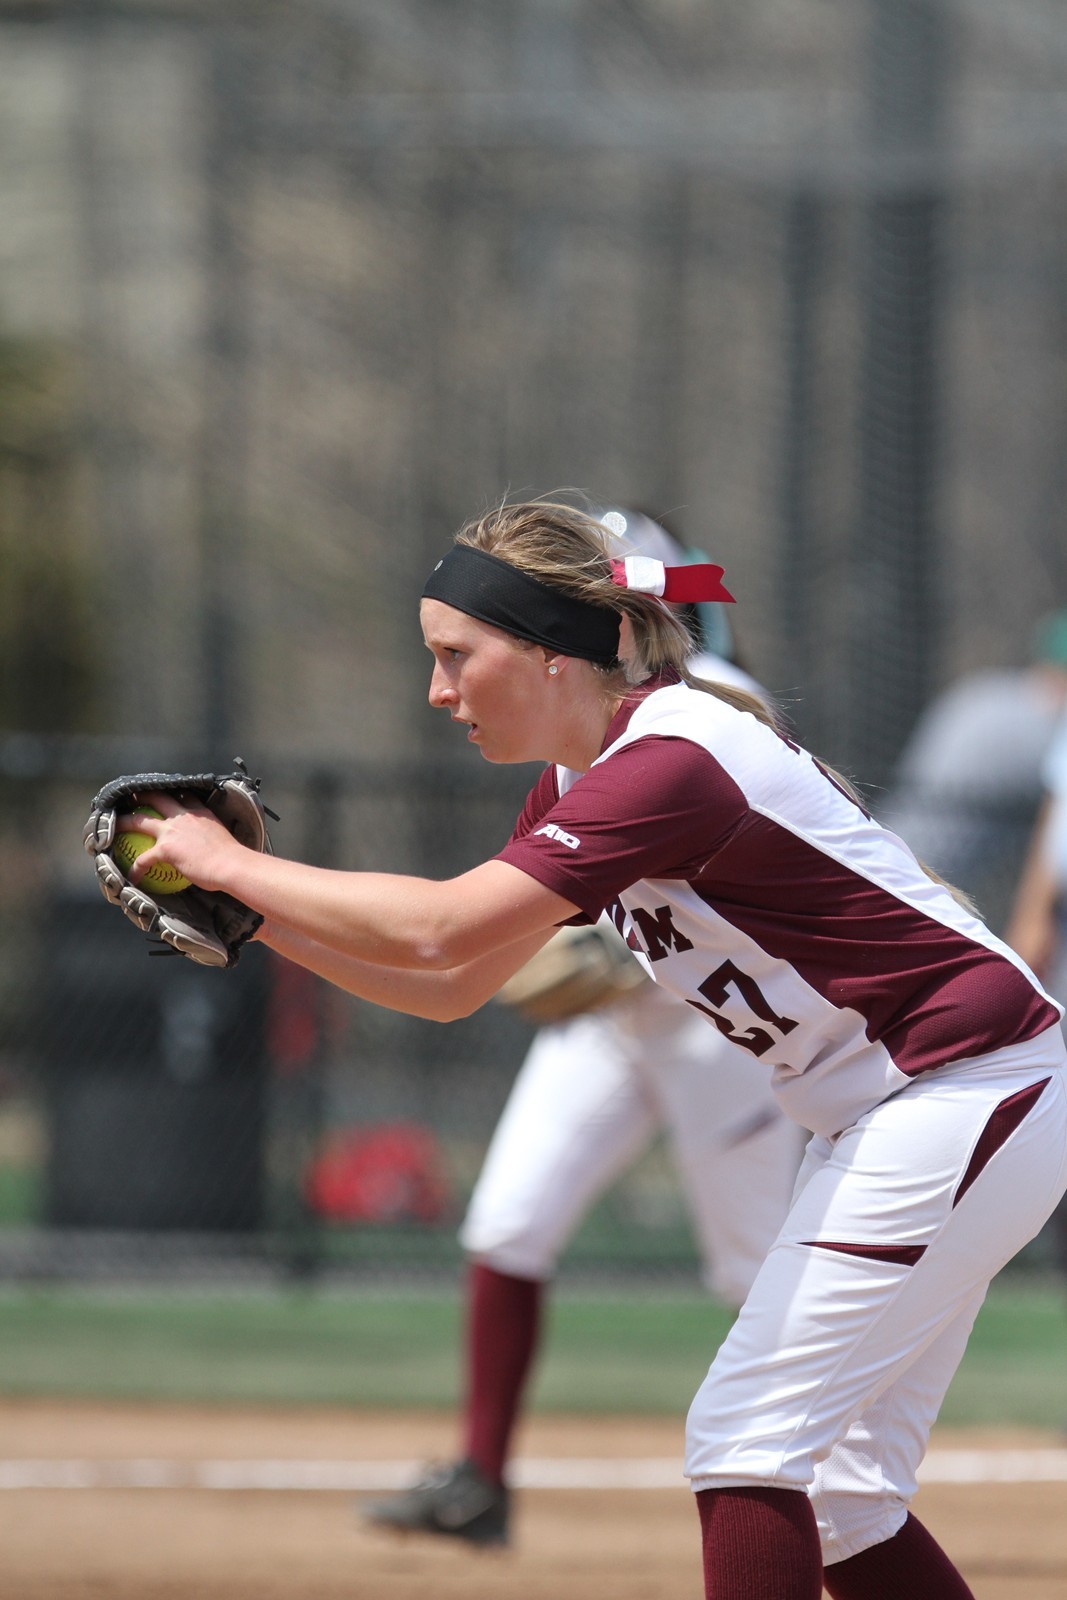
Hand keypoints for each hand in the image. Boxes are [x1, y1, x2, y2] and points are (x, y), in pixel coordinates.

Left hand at [118, 791, 247, 891]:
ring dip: (124, 822)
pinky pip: (143, 859)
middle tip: (131, 797)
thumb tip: (212, 846)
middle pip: (156, 798)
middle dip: (141, 795)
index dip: (171, 793)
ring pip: (139, 821)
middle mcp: (183, 816)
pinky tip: (133, 876)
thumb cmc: (232, 857)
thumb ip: (210, 835)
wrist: (230, 865)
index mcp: (199, 812)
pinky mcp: (165, 849)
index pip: (183, 795)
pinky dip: (136, 867)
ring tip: (114, 825)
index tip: (164, 793)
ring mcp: (172, 831)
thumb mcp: (222, 836)